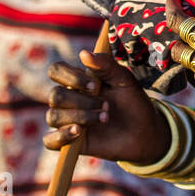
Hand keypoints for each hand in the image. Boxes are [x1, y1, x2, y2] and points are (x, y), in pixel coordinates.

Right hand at [44, 50, 166, 163]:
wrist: (145, 132)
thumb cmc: (133, 103)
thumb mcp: (124, 81)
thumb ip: (106, 65)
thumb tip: (84, 53)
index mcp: (78, 81)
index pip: (56, 71)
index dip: (70, 77)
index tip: (94, 86)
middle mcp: (68, 99)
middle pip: (55, 95)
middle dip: (82, 102)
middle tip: (106, 106)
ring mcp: (67, 121)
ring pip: (53, 117)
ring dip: (80, 117)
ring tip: (104, 119)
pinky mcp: (68, 142)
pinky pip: (50, 141)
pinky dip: (61, 137)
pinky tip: (79, 132)